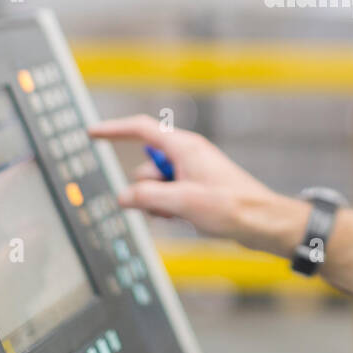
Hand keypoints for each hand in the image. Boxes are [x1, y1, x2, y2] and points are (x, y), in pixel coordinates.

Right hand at [88, 114, 305, 253]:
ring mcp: (192, 172)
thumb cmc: (231, 206)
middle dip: (145, 190)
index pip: (141, 130)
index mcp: (184, 147)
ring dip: (157, 203)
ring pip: (155, 185)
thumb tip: (123, 197)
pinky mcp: (196, 188)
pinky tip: (184, 218)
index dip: (114, 130)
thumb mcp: (182, 202)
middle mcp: (186, 155)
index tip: (91, 133)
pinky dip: (168, 207)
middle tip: (164, 208)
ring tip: (179, 215)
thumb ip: (147, 198)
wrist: (261, 222)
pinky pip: (168, 195)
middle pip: (145, 167)